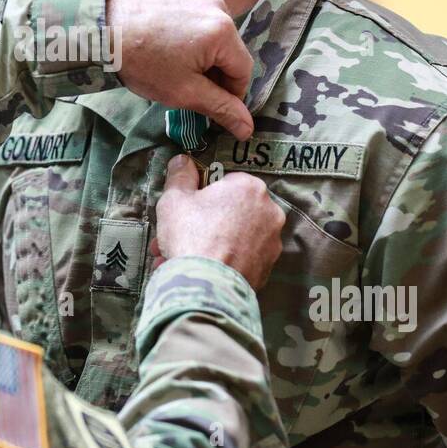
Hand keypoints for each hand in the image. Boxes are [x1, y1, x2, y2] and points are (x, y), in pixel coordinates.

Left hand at [107, 0, 253, 139]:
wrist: (101, 31)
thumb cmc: (143, 64)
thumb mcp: (185, 92)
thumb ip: (220, 108)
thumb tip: (248, 129)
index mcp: (222, 30)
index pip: (243, 70)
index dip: (231, 94)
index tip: (212, 106)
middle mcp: (217, 5)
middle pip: (230, 50)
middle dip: (215, 73)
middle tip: (189, 88)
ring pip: (214, 35)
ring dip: (203, 55)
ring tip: (175, 66)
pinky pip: (197, 19)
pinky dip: (190, 36)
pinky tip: (168, 47)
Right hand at [152, 155, 284, 289]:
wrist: (207, 286)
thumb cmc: (192, 235)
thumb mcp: (175, 198)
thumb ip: (180, 175)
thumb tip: (182, 161)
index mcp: (250, 188)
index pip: (226, 182)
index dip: (202, 195)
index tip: (187, 208)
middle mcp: (269, 212)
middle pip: (230, 212)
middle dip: (202, 224)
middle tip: (177, 236)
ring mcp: (271, 243)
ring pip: (233, 238)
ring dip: (208, 245)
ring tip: (179, 259)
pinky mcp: (267, 269)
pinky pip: (240, 259)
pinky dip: (221, 263)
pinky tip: (198, 271)